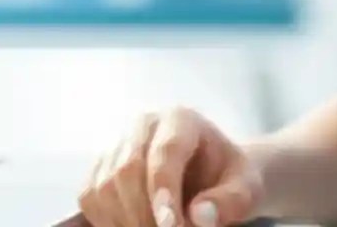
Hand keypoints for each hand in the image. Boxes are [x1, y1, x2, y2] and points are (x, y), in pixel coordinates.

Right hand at [77, 108, 264, 226]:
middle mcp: (142, 124)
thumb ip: (231, 200)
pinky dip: (107, 220)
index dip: (164, 192)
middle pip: (127, 169)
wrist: (212, 174)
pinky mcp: (100, 166)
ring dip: (125, 221)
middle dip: (143, 214)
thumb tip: (200, 216)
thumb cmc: (230, 178)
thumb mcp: (246, 187)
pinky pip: (90, 196)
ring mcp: (116, 143)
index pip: (165, 153)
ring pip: (104, 185)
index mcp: (181, 120)